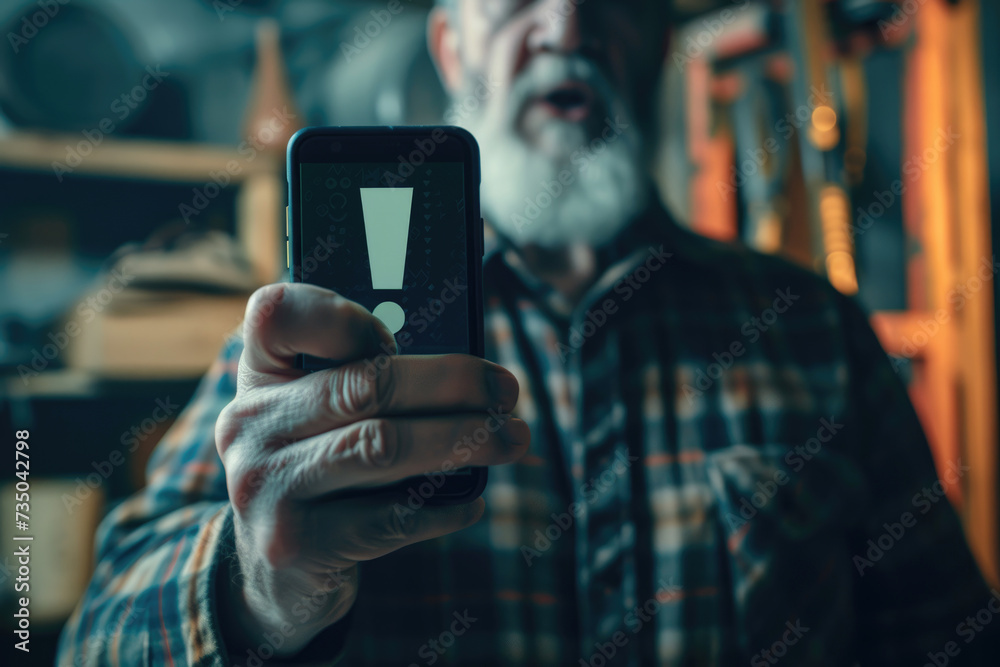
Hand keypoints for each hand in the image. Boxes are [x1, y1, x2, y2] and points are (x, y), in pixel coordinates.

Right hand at [215, 283, 528, 655]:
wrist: (271, 570)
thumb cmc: (318, 466)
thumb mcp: (318, 414)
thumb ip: (364, 379)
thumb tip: (466, 371)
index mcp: (259, 374)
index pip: (278, 313)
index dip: (342, 316)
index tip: (396, 336)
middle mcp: (250, 426)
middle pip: (362, 383)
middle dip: (452, 383)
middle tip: (507, 391)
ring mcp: (266, 488)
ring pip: (383, 446)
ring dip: (462, 440)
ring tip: (512, 440)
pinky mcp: (295, 545)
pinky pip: (389, 518)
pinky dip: (443, 507)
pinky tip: (472, 501)